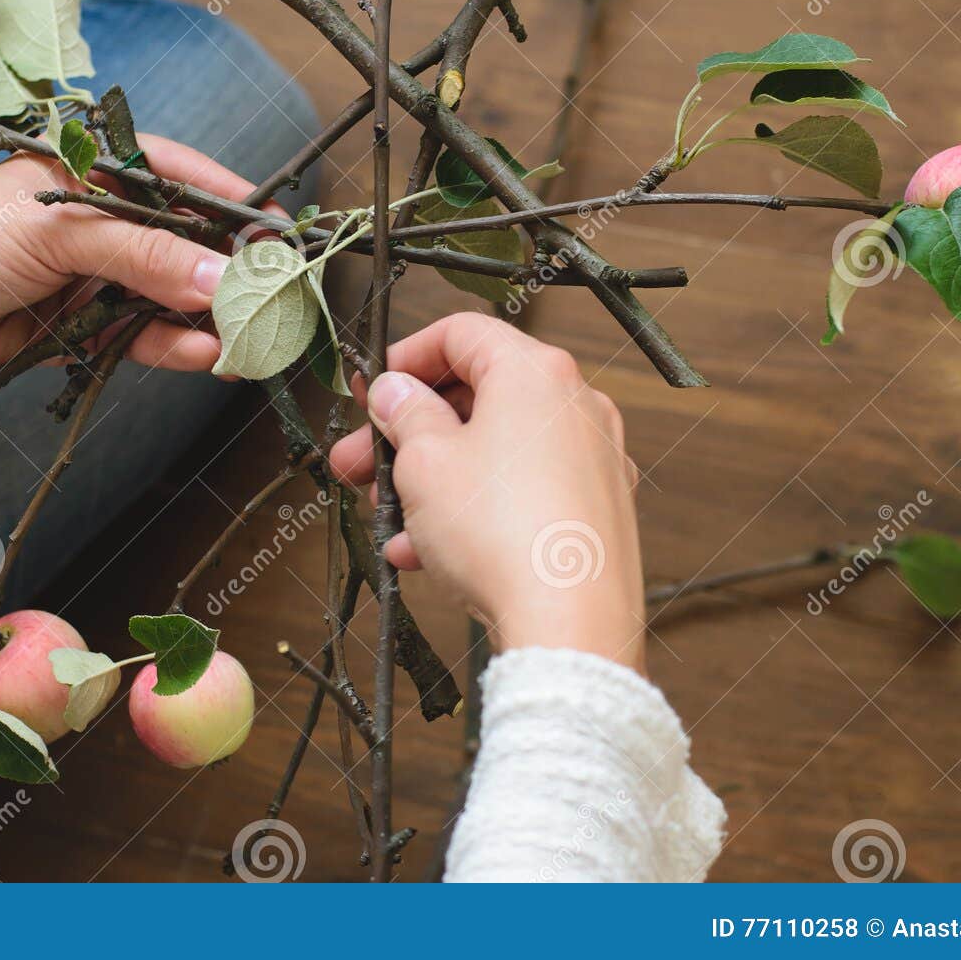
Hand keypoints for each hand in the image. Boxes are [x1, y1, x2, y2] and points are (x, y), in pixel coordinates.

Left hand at [0, 133, 264, 390]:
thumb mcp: (59, 232)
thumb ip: (147, 253)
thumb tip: (227, 279)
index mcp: (90, 170)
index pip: (179, 177)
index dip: (230, 203)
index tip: (279, 230)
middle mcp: (95, 220)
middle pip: (182, 241)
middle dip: (228, 270)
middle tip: (275, 296)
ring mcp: (89, 275)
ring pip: (168, 293)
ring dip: (206, 316)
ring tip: (247, 338)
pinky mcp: (79, 328)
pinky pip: (141, 335)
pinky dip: (173, 346)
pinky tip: (203, 355)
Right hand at [330, 313, 645, 672]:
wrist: (570, 625)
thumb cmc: (504, 535)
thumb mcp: (425, 461)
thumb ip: (405, 415)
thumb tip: (398, 394)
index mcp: (536, 372)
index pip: (462, 334)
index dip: (406, 357)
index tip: (374, 388)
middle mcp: (575, 406)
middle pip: (478, 396)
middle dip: (410, 431)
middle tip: (362, 461)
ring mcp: (593, 460)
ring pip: (497, 451)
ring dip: (435, 477)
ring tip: (388, 516)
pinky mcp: (598, 511)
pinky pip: (523, 493)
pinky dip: (476, 508)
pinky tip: (427, 550)